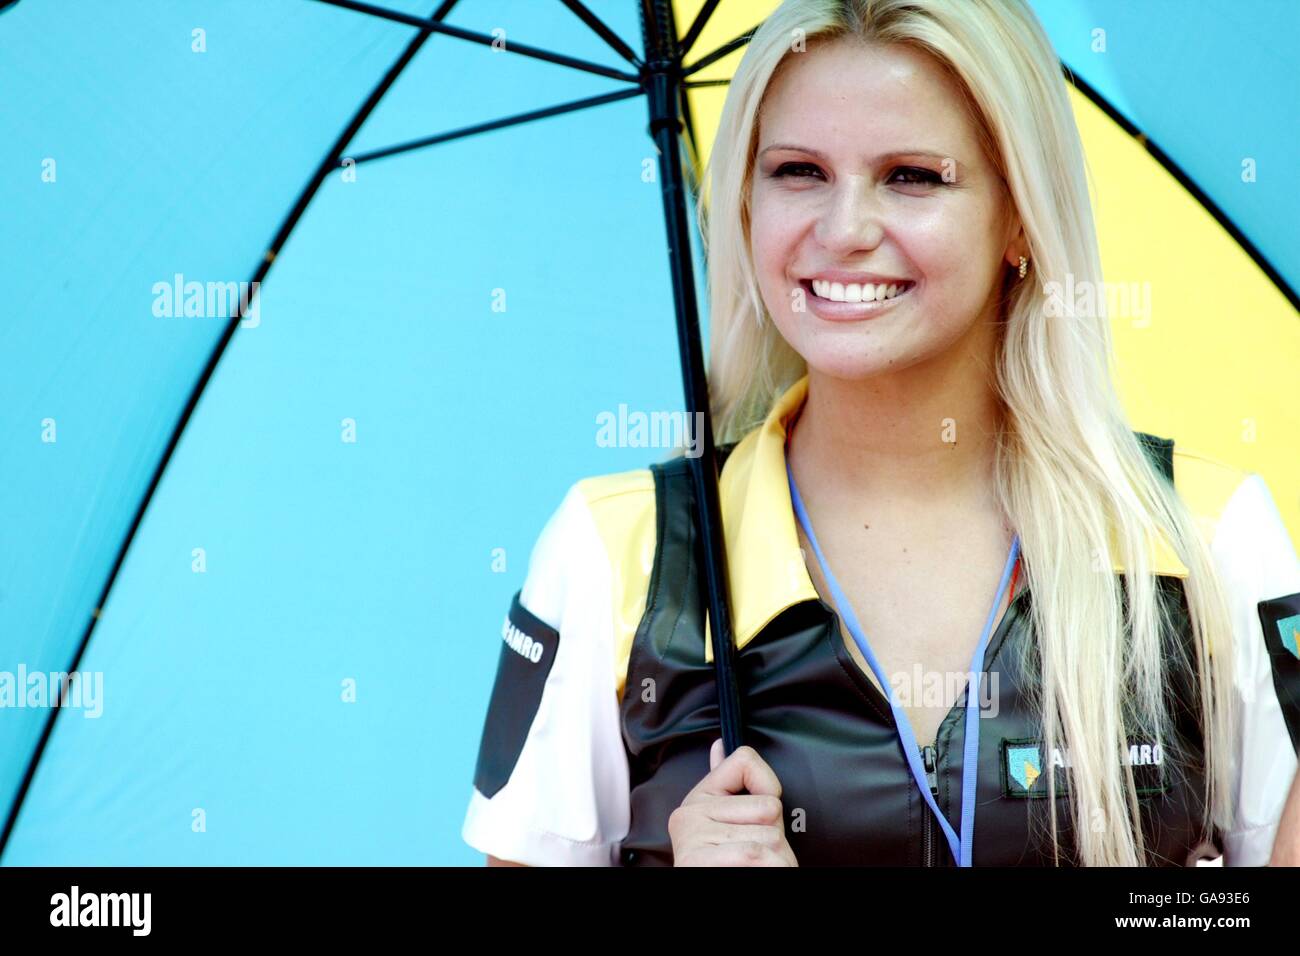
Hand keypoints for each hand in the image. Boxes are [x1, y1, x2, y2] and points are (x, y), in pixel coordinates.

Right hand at [668, 738, 798, 866]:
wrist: (718, 900)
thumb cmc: (730, 867)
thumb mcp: (730, 824)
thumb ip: (729, 785)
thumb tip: (721, 746)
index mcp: (696, 801)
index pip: (745, 760)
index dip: (767, 788)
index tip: (757, 815)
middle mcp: (687, 816)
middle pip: (768, 805)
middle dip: (775, 834)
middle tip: (757, 856)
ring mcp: (691, 838)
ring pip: (769, 835)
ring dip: (778, 859)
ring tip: (758, 869)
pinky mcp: (696, 861)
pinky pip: (756, 854)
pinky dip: (771, 868)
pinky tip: (754, 874)